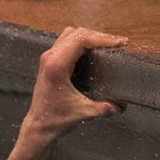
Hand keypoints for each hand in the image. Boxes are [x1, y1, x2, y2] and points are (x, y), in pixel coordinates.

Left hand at [21, 26, 126, 143]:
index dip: (102, 38)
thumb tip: (121, 105)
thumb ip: (104, 108)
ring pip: (70, 34)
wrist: (38, 126)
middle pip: (77, 33)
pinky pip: (65, 42)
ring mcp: (48, 58)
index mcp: (56, 66)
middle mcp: (50, 58)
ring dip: (89, 36)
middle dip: (99, 36)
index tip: (118, 43)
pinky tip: (93, 49)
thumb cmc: (55, 119)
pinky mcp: (49, 62)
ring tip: (107, 44)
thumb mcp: (83, 112)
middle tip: (117, 43)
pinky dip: (81, 41)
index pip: (81, 40)